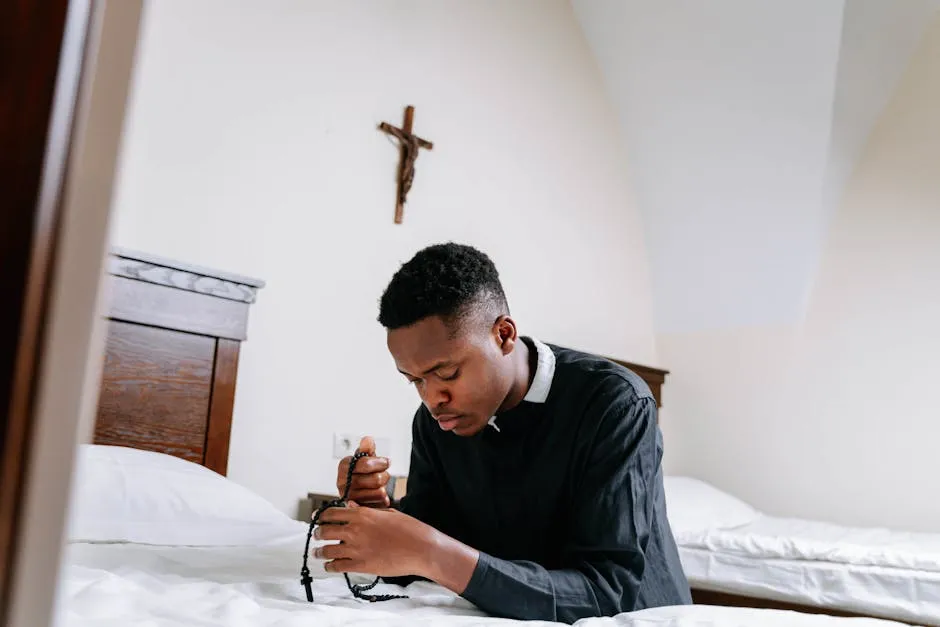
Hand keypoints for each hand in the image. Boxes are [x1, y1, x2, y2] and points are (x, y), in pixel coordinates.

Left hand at [314, 502, 434, 577]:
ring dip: (320, 551)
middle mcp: (355, 530)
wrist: (421, 549)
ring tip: (318, 552)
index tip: (317, 518)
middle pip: (325, 531)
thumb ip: (366, 510)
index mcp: (362, 514)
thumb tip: (351, 506)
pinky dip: (330, 566)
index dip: (321, 516)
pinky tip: (329, 566)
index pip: (332, 513)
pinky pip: (337, 566)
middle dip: (318, 533)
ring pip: (327, 550)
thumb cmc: (409, 529)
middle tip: (317, 535)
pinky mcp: (361, 565)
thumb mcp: (388, 513)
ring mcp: (356, 549)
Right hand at [336, 436, 389, 506]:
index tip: (385, 462)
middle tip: (382, 473)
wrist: (358, 489)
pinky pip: (379, 503)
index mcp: (344, 466)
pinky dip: (382, 498)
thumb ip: (366, 448)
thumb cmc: (361, 471)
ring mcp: (349, 497)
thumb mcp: (364, 456)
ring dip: (383, 487)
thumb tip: (368, 440)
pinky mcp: (358, 509)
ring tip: (379, 484)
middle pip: (376, 479)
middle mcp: (343, 483)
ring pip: (380, 492)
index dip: (380, 462)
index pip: (367, 464)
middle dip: (384, 475)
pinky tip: (377, 494)